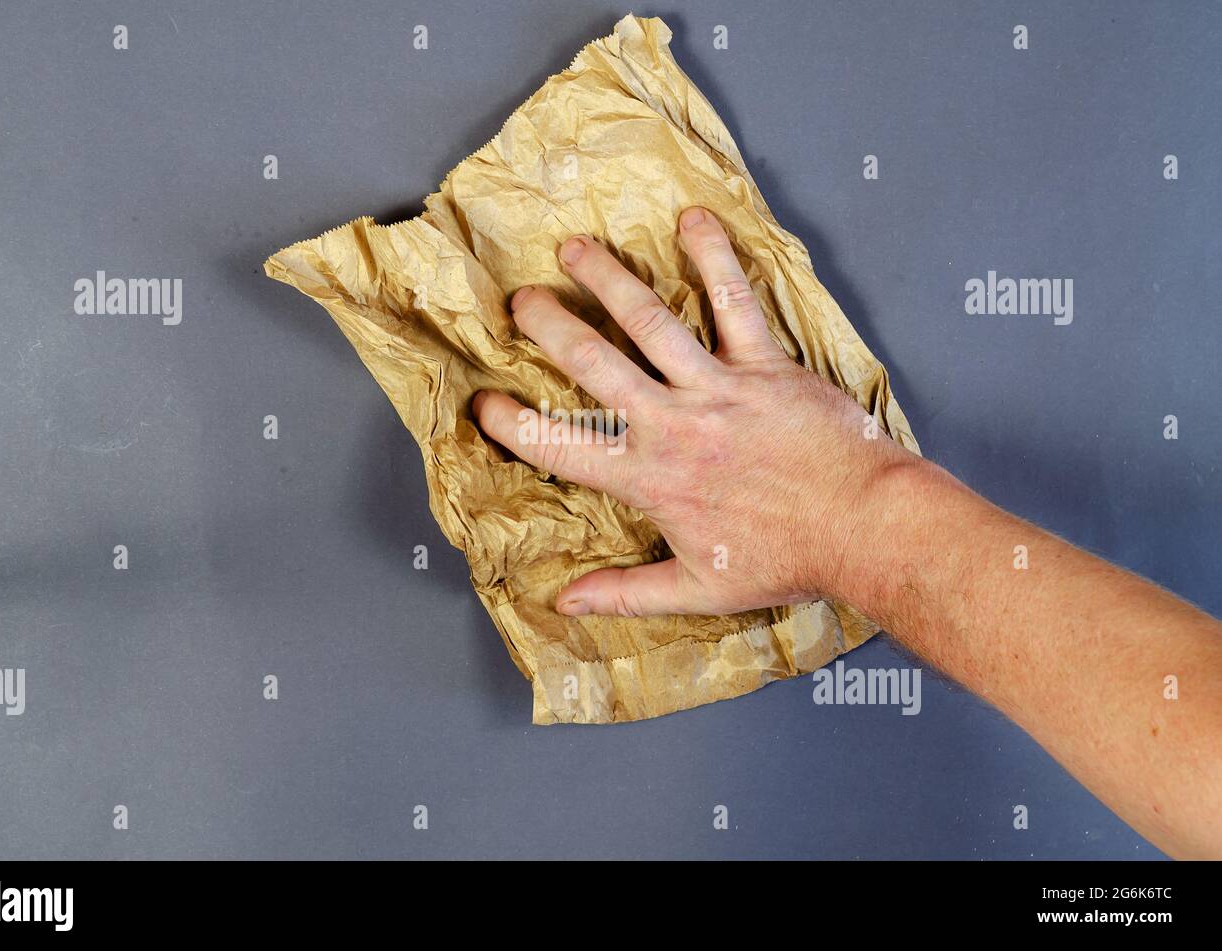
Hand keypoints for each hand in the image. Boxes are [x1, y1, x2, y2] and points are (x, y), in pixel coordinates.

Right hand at [472, 206, 923, 616]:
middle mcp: (674, 424)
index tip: (482, 404)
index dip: (512, 426)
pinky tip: (692, 220)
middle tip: (521, 301)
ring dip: (608, 280)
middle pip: (594, 364)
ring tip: (575, 249)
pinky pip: (733, 301)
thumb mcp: (699, 590)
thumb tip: (566, 604)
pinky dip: (714, 258)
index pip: (562, 449)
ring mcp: (718, 387)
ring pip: (650, 322)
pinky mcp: (765, 363)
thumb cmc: (787, 560)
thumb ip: (626, 592)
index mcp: (651, 479)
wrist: (865, 528)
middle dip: (549, 327)